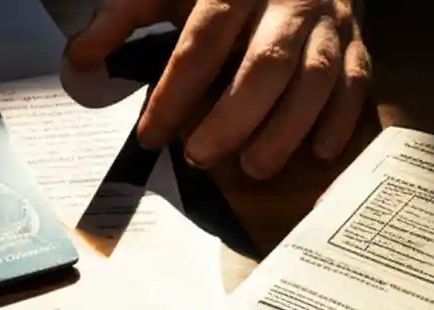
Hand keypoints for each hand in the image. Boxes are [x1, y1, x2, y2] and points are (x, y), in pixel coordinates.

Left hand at [67, 0, 371, 178]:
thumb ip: (122, 19)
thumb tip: (78, 61)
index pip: (202, 43)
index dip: (176, 93)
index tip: (151, 135)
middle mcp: (287, 0)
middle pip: (265, 65)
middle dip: (232, 119)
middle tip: (199, 158)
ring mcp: (328, 20)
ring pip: (315, 78)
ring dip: (285, 130)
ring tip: (252, 169)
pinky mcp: (356, 39)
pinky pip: (356, 82)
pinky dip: (339, 121)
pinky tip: (316, 155)